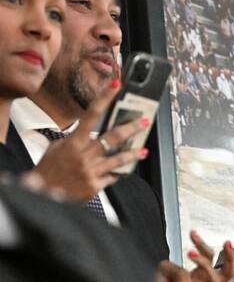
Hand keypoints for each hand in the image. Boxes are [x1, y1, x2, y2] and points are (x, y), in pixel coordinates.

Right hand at [33, 80, 151, 200]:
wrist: (42, 194)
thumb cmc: (49, 170)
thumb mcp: (57, 149)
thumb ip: (74, 140)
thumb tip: (90, 133)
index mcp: (73, 142)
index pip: (91, 114)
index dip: (105, 98)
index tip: (116, 86)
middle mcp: (84, 155)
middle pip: (113, 137)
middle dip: (130, 128)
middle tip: (143, 121)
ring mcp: (91, 171)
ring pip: (118, 159)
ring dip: (133, 153)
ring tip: (143, 150)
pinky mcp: (95, 186)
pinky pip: (112, 177)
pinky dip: (117, 173)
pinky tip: (124, 170)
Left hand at [149, 230, 233, 281]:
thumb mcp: (167, 270)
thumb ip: (180, 271)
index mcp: (203, 281)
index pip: (222, 267)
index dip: (225, 253)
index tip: (212, 238)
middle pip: (229, 274)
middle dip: (230, 257)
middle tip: (226, 243)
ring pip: (212, 278)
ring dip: (202, 261)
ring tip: (190, 253)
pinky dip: (186, 281)